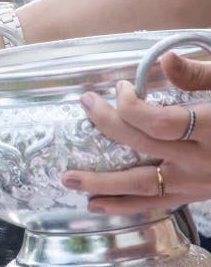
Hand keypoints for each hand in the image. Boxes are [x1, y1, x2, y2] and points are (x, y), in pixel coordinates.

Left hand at [61, 52, 210, 213]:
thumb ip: (200, 74)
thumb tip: (164, 60)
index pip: (156, 121)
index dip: (130, 104)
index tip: (120, 86)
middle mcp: (204, 159)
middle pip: (142, 147)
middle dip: (106, 127)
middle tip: (84, 107)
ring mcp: (201, 182)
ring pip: (144, 186)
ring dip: (103, 185)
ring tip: (69, 179)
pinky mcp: (199, 195)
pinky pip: (158, 203)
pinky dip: (126, 205)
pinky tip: (99, 205)